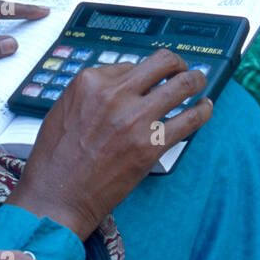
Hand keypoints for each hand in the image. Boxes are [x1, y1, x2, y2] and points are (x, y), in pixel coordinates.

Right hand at [9, 49, 211, 238]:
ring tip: (200, 84)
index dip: (143, 74)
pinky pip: (190, 120)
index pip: (131, 65)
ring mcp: (135, 119)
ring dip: (196, 81)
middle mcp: (114, 94)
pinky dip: (202, 111)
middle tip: (182, 71)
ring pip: (183, 85)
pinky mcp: (150, 145)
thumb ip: (94, 94)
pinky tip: (204, 109)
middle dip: (177, 64)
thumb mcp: (64, 109)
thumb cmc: (55, 159)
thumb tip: (123, 86)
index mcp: (90, 82)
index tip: (150, 80)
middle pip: (163, 62)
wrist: (56, 198)